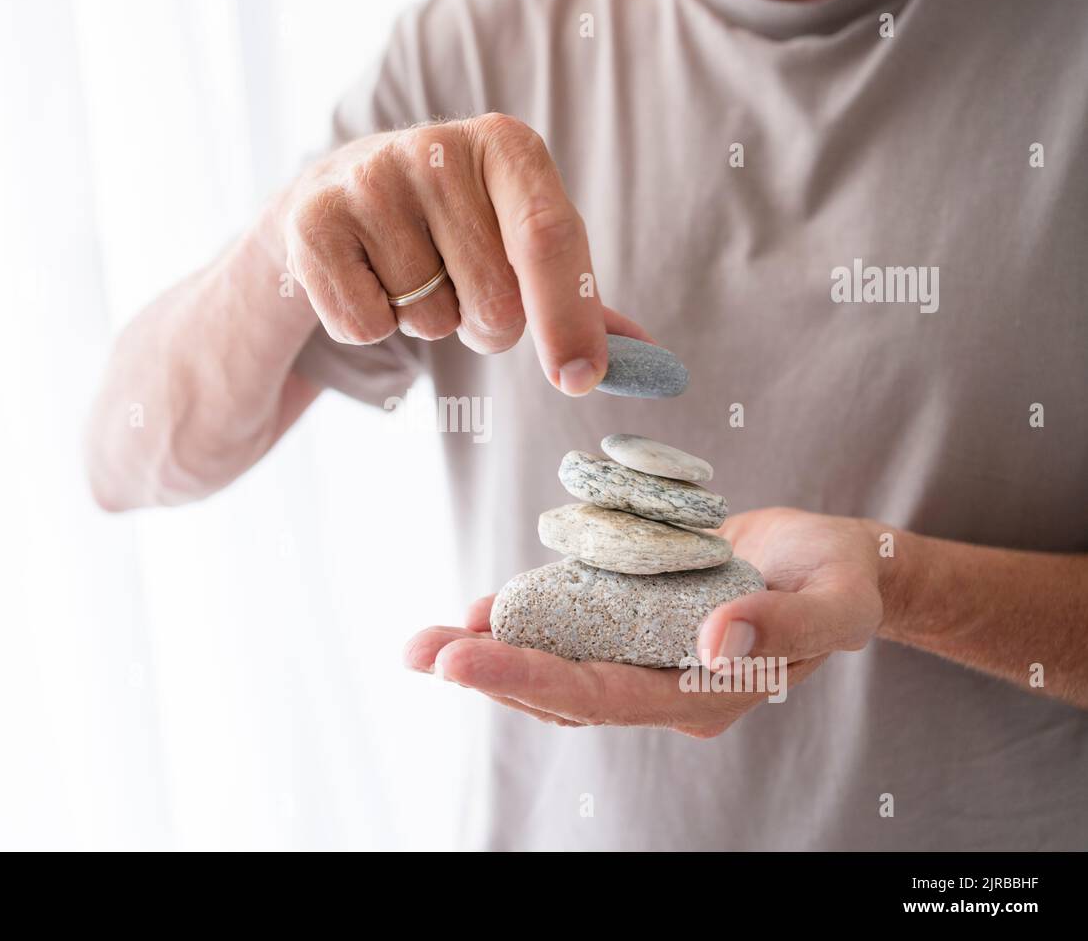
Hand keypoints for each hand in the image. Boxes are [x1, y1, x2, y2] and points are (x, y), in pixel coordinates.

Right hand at [281, 113, 651, 394]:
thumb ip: (578, 296)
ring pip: (430, 322)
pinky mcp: (312, 221)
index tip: (581, 381)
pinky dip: (372, 327)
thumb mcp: (516, 238)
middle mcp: (437, 148)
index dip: (569, 318)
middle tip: (458, 286)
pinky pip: (368, 329)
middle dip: (485, 324)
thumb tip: (647, 357)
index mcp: (506, 146)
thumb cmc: (450, 229)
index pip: (549, 238)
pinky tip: (365, 279)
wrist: (335, 204)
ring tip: (406, 273)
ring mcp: (368, 179)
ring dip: (427, 323)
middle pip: (495, 301)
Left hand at [403, 508, 887, 734]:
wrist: (830, 562)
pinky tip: (482, 607)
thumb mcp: (836, 600)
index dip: (526, 677)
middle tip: (417, 651)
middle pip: (562, 690)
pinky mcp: (632, 619)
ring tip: (425, 638)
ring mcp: (645, 654)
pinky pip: (569, 629)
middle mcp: (663, 684)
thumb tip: (718, 641)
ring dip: (491, 651)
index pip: (602, 696)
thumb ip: (784, 625)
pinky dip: (524, 620)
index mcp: (704, 695)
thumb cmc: (840, 577)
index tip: (459, 658)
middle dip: (487, 670)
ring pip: (556, 665)